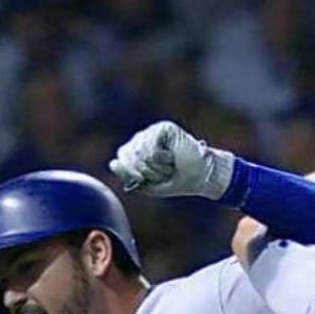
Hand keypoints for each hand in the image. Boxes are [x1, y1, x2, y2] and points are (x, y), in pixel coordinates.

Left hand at [110, 120, 234, 198]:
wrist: (202, 176)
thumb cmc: (178, 181)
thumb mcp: (150, 184)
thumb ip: (130, 176)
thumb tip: (112, 163)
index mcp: (139, 151)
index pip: (122, 156)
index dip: (128, 170)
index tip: (142, 179)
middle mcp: (144, 139)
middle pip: (128, 154)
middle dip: (144, 171)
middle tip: (161, 174)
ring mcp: (153, 132)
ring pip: (140, 151)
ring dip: (156, 167)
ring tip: (169, 166)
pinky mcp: (164, 128)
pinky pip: (151, 146)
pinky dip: (161, 158)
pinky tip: (172, 157)